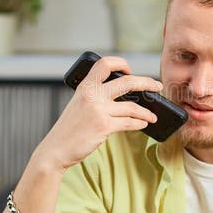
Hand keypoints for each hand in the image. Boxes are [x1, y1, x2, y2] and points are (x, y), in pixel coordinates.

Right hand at [35, 56, 163, 173]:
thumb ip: (94, 96)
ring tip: (152, 116)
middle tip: (157, 86)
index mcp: (85, 87)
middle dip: (147, 82)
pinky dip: (140, 123)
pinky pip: (129, 122)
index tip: (130, 70)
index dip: (121, 63)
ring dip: (147, 112)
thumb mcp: (78, 105)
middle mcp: (92, 95)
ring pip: (133, 106)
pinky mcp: (104, 126)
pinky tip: (143, 124)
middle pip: (128, 81)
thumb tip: (122, 96)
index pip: (105, 64)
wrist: (55, 149)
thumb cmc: (68, 129)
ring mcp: (98, 110)